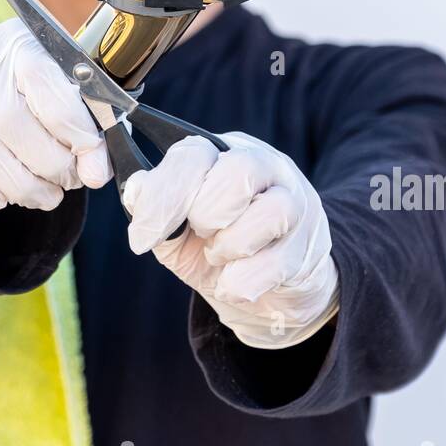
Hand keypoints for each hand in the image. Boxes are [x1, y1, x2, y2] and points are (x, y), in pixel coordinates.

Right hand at [0, 18, 110, 210]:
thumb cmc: (40, 81)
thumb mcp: (70, 86)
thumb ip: (88, 126)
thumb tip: (96, 175)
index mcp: (22, 43)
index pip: (44, 84)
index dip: (73, 128)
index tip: (93, 156)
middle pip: (13, 122)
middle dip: (51, 165)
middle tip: (69, 180)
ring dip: (21, 185)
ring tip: (46, 194)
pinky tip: (0, 198)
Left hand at [122, 131, 340, 348]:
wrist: (264, 292)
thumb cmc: (214, 250)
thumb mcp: (174, 231)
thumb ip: (153, 210)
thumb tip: (135, 191)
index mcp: (221, 153)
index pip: (193, 153)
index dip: (164, 196)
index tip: (142, 239)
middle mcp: (263, 165)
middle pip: (239, 169)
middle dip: (206, 214)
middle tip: (200, 234)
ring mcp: (294, 201)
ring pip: (270, 210)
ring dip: (230, 247)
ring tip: (220, 256)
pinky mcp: (310, 244)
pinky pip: (278, 261)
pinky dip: (244, 282)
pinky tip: (235, 283)